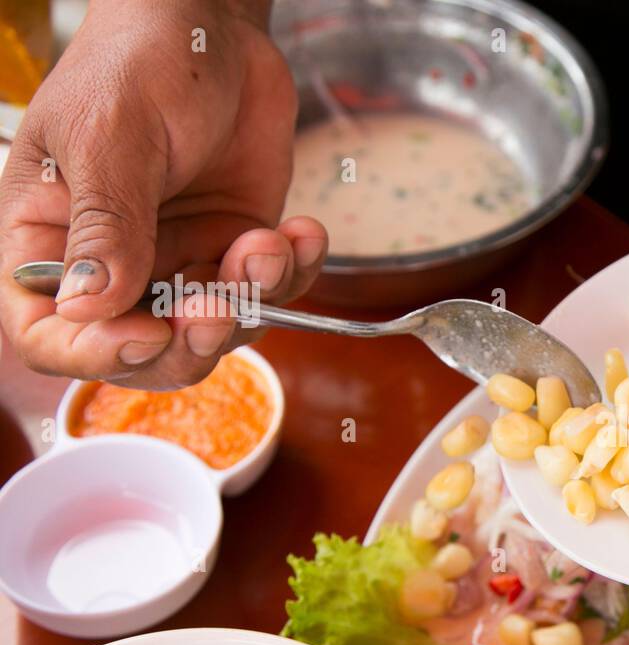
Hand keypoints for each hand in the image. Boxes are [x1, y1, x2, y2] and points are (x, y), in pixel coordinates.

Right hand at [0, 0, 325, 387]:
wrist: (211, 24)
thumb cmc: (137, 61)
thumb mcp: (110, 137)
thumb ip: (105, 225)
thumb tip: (87, 308)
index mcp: (51, 239)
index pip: (51, 332)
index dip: (94, 353)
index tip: (147, 336)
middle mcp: (117, 261)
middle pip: (145, 350)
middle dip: (191, 342)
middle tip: (223, 307)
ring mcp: (183, 256)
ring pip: (218, 328)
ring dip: (252, 300)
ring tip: (269, 243)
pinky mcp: (239, 244)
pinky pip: (273, 290)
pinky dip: (294, 273)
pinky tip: (302, 232)